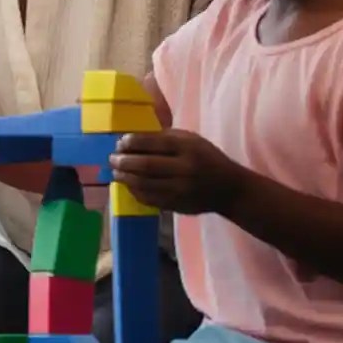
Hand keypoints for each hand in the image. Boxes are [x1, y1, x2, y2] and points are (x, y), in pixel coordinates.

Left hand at [109, 129, 247, 214]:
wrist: (230, 189)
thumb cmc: (207, 158)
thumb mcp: (191, 140)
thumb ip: (165, 138)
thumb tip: (132, 139)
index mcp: (187, 148)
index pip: (153, 143)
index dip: (132, 142)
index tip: (120, 142)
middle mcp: (184, 169)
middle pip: (145, 165)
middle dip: (123, 161)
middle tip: (112, 158)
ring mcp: (180, 190)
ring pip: (144, 184)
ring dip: (125, 177)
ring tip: (116, 172)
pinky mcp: (176, 205)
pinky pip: (149, 199)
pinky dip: (135, 191)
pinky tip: (129, 185)